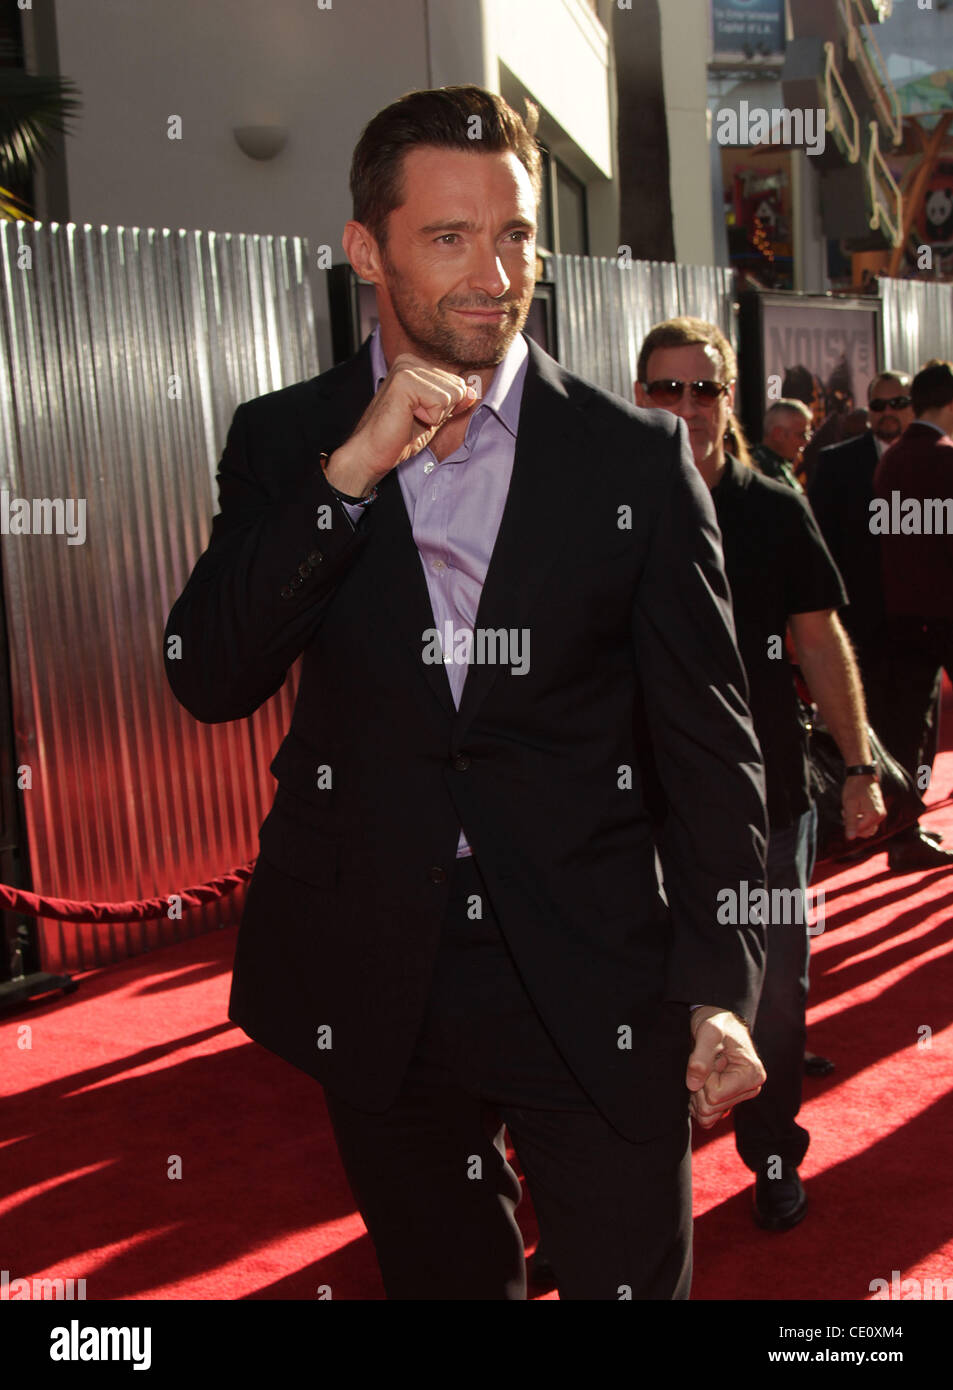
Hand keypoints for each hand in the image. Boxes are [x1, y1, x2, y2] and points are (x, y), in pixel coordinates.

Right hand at [325, 354, 478, 497]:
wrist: (371, 454)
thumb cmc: (397, 438)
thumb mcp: (434, 418)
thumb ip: (453, 403)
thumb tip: (473, 392)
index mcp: (413, 365)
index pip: (457, 383)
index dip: (446, 409)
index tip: (419, 417)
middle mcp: (408, 361)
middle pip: (458, 386)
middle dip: (442, 411)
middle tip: (414, 420)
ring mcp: (406, 368)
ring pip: (453, 394)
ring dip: (436, 415)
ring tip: (410, 419)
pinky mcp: (405, 381)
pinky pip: (442, 401)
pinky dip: (430, 418)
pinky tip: (408, 418)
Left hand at [686, 1007, 765, 1128]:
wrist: (718, 1019)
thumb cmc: (717, 1022)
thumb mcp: (709, 1032)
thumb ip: (701, 1058)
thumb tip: (693, 1085)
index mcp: (751, 1075)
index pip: (715, 1095)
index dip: (703, 1078)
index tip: (707, 1058)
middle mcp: (750, 1089)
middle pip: (711, 1108)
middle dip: (698, 1087)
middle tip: (702, 1064)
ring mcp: (739, 1096)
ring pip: (707, 1115)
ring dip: (696, 1094)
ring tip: (702, 1071)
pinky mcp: (729, 1099)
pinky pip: (708, 1115)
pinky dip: (698, 1100)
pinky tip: (700, 1080)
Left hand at [842, 775, 886, 840]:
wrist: (862, 774)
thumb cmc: (854, 788)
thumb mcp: (849, 805)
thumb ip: (850, 822)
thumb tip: (850, 838)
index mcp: (874, 816)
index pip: (859, 831)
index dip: (849, 824)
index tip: (844, 813)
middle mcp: (880, 816)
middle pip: (865, 832)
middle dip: (854, 825)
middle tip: (846, 812)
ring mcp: (881, 813)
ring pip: (867, 828)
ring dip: (857, 823)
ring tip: (851, 810)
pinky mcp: (879, 811)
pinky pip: (869, 822)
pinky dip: (861, 819)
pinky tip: (855, 809)